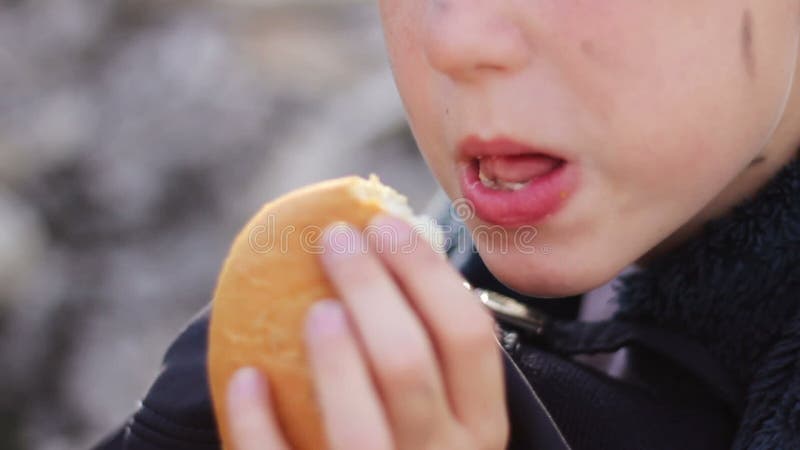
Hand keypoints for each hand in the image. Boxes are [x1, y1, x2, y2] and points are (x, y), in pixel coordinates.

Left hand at [226, 215, 508, 449]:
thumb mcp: (447, 422)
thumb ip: (432, 362)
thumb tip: (383, 261)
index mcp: (482, 430)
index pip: (468, 336)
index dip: (427, 272)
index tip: (385, 224)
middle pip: (409, 363)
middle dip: (369, 287)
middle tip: (333, 241)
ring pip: (360, 422)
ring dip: (331, 356)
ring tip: (312, 306)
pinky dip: (260, 424)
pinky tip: (247, 377)